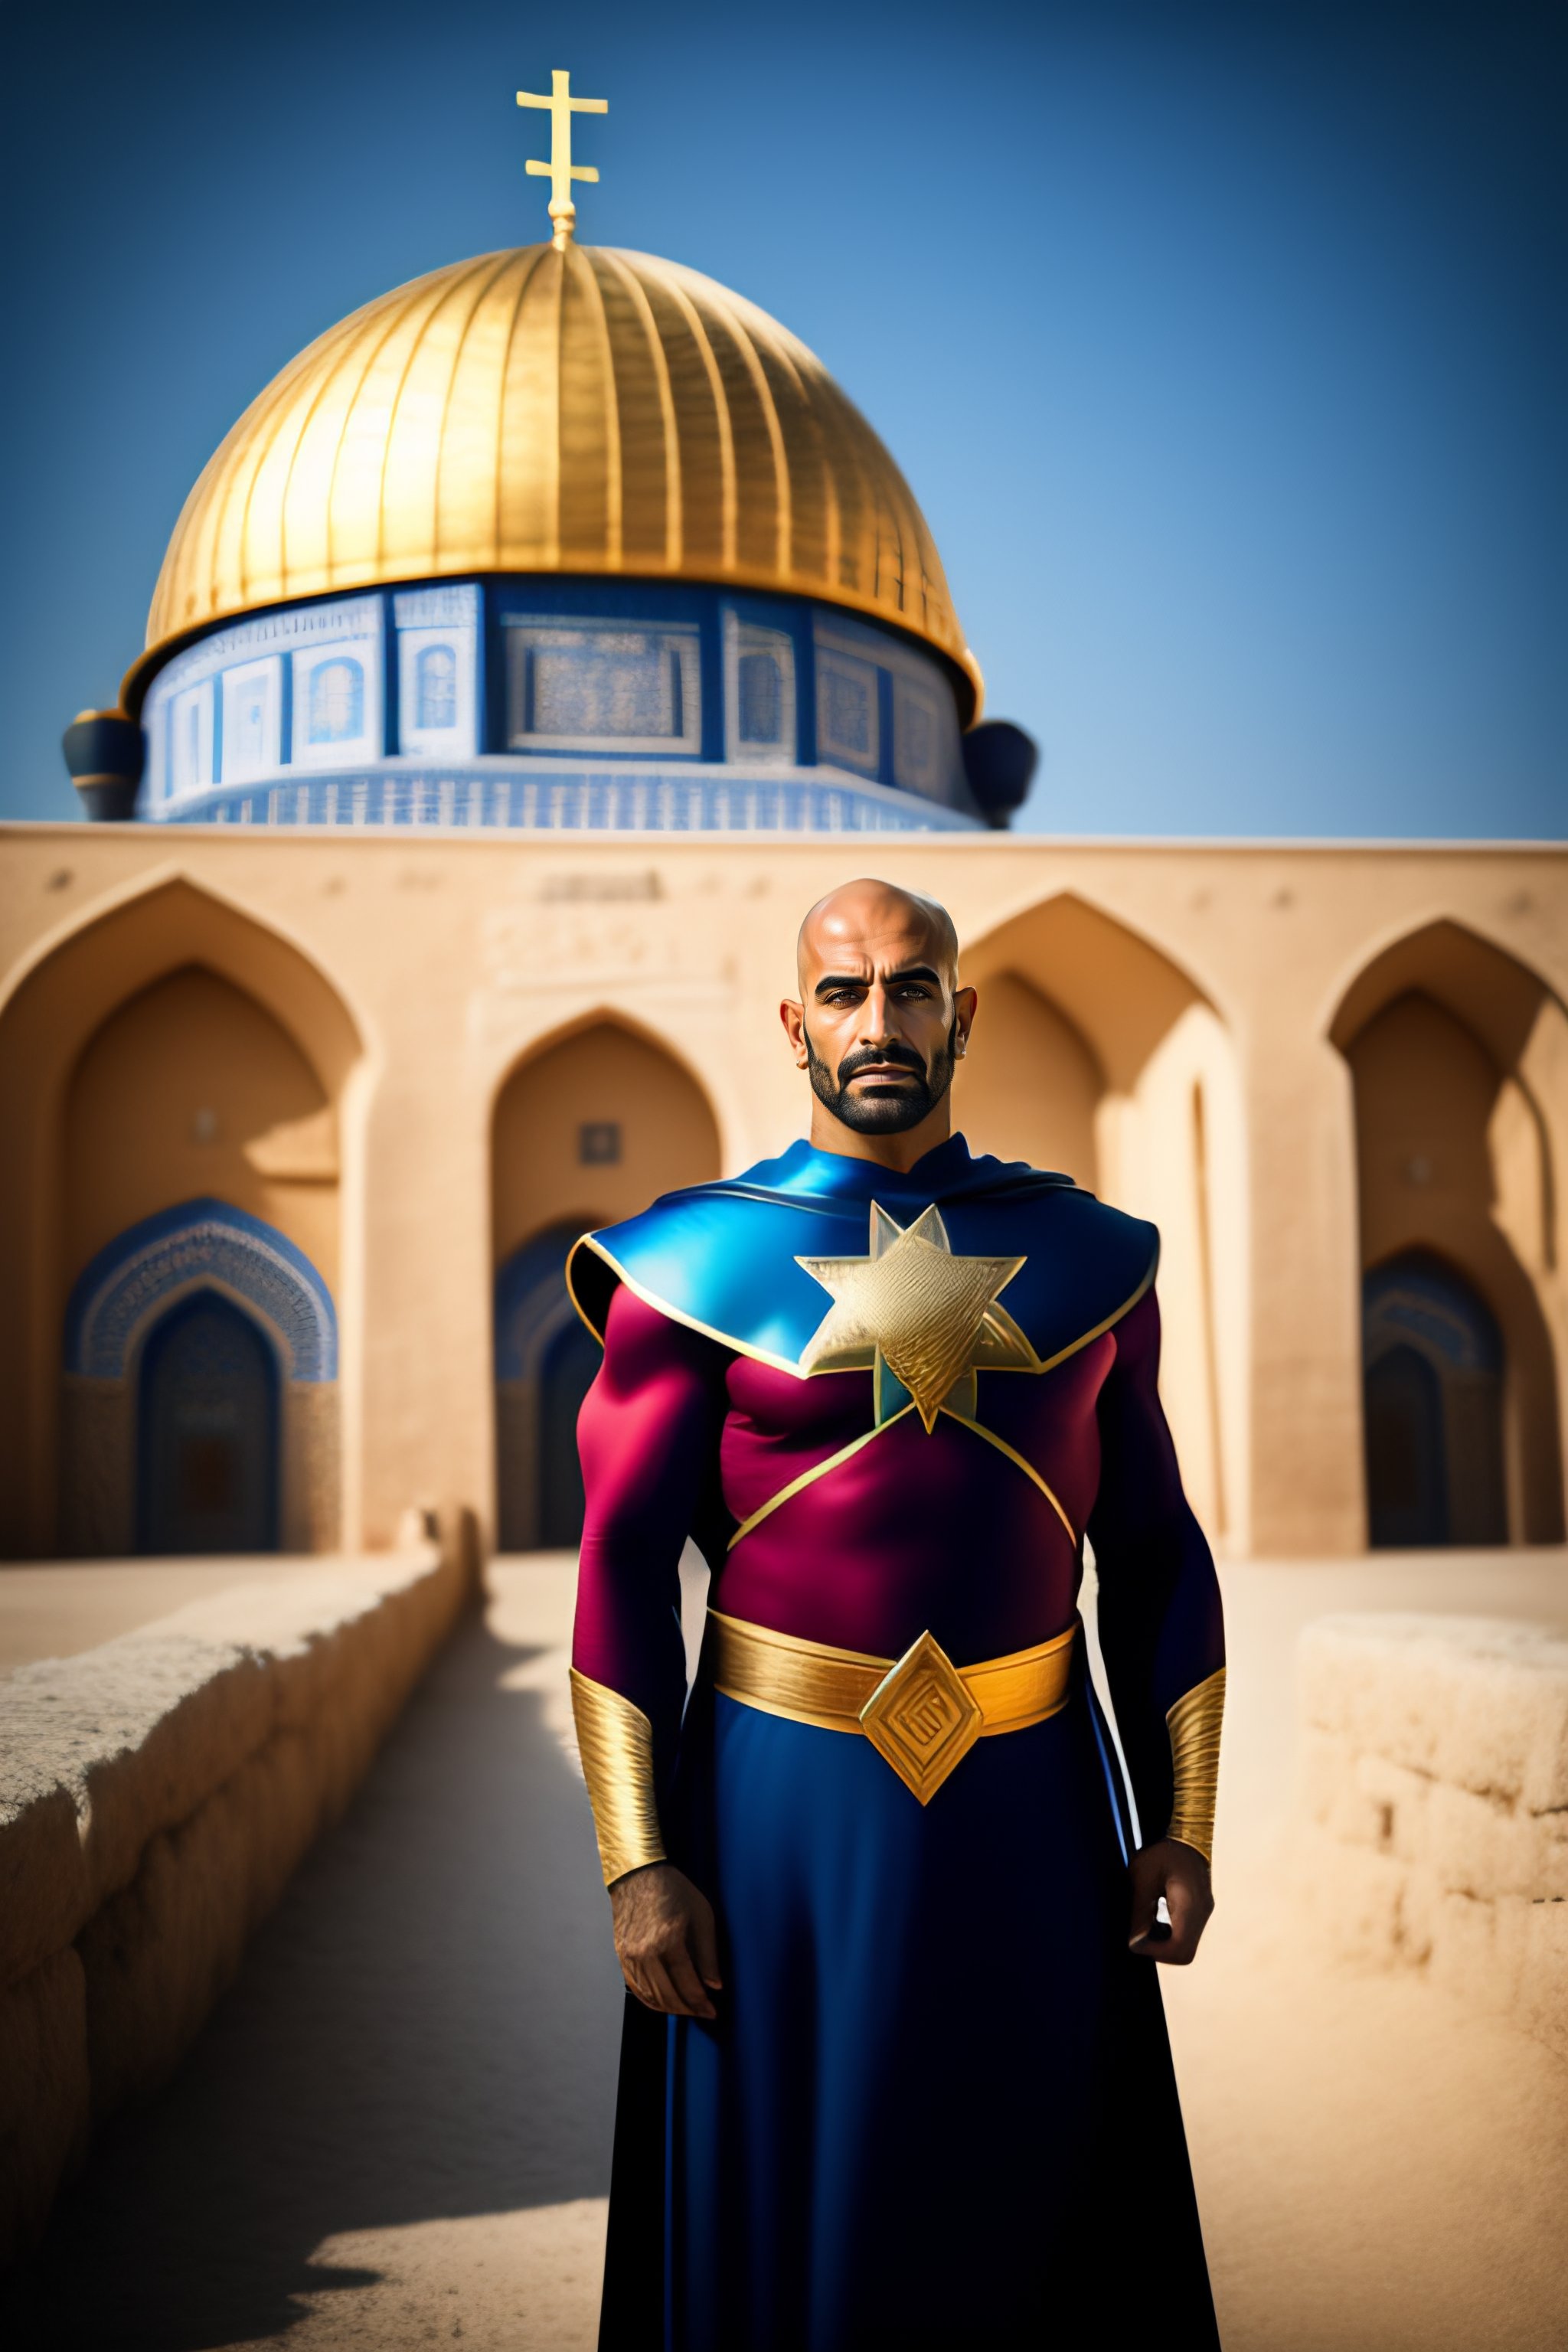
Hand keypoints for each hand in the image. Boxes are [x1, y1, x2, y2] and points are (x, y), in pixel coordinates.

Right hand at [609, 1862, 722, 2018]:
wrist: (637, 1874)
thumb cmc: (674, 1890)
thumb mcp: (702, 1915)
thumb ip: (708, 1954)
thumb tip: (714, 1985)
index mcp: (669, 1940)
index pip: (687, 1984)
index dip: (701, 2003)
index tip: (712, 2012)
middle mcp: (646, 1952)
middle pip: (668, 1996)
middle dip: (688, 2009)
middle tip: (702, 2013)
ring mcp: (630, 1956)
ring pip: (651, 1997)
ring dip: (670, 2008)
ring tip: (687, 2008)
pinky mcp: (621, 1957)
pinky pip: (636, 1989)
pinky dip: (651, 2001)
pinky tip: (665, 2002)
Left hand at [1128, 1838, 1212, 1964]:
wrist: (1188, 1837)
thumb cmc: (1163, 1853)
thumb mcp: (1143, 1876)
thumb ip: (1139, 1910)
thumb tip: (1133, 1941)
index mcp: (1189, 1905)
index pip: (1179, 1948)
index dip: (1156, 1952)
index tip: (1136, 1941)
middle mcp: (1202, 1913)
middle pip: (1184, 1954)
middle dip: (1159, 1952)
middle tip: (1140, 1938)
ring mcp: (1204, 1913)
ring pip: (1187, 1947)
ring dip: (1164, 1945)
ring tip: (1145, 1928)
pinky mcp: (1201, 1910)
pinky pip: (1187, 1934)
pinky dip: (1170, 1935)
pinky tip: (1155, 1920)